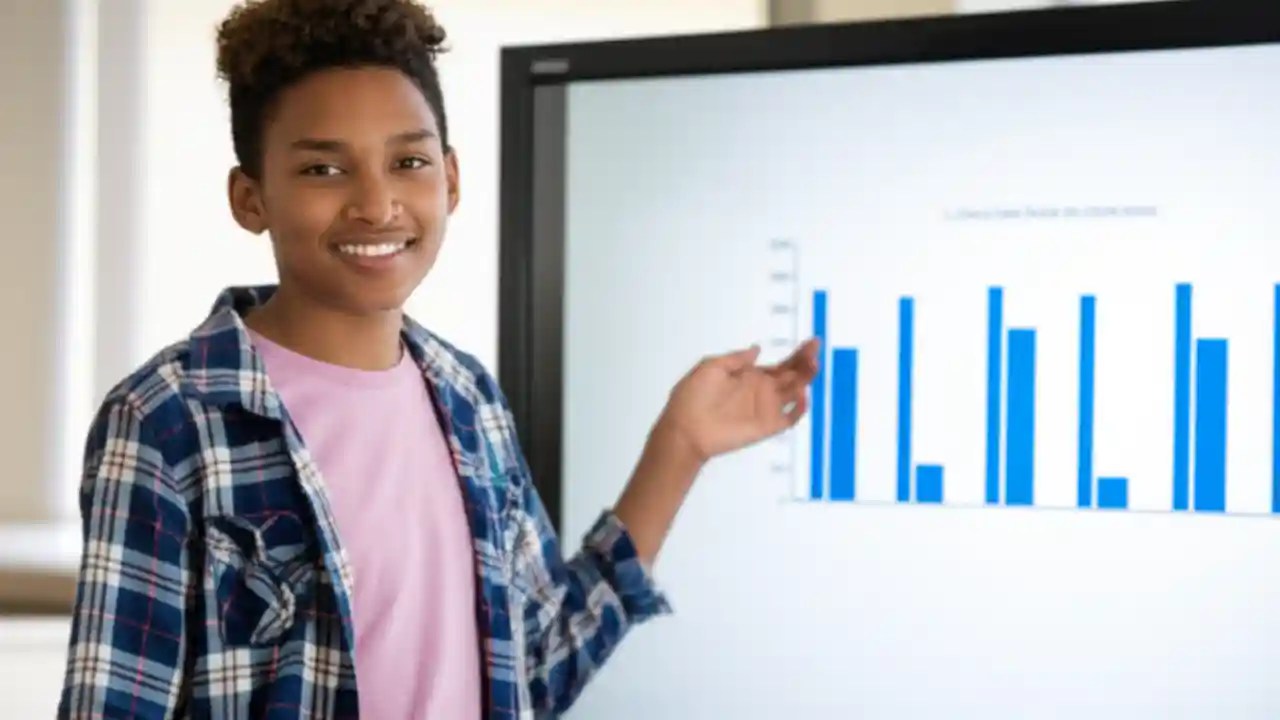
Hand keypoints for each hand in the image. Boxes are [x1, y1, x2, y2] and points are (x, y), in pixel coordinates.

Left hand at [654, 338, 820, 464]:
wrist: (684, 429)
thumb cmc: (692, 397)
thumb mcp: (711, 367)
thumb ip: (736, 359)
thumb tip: (757, 349)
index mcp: (750, 377)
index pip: (781, 365)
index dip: (798, 354)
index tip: (812, 342)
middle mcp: (762, 392)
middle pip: (792, 376)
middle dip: (805, 362)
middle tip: (815, 349)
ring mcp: (766, 409)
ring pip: (794, 393)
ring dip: (806, 379)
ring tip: (813, 364)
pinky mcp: (767, 427)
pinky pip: (790, 418)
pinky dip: (800, 408)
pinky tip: (802, 394)